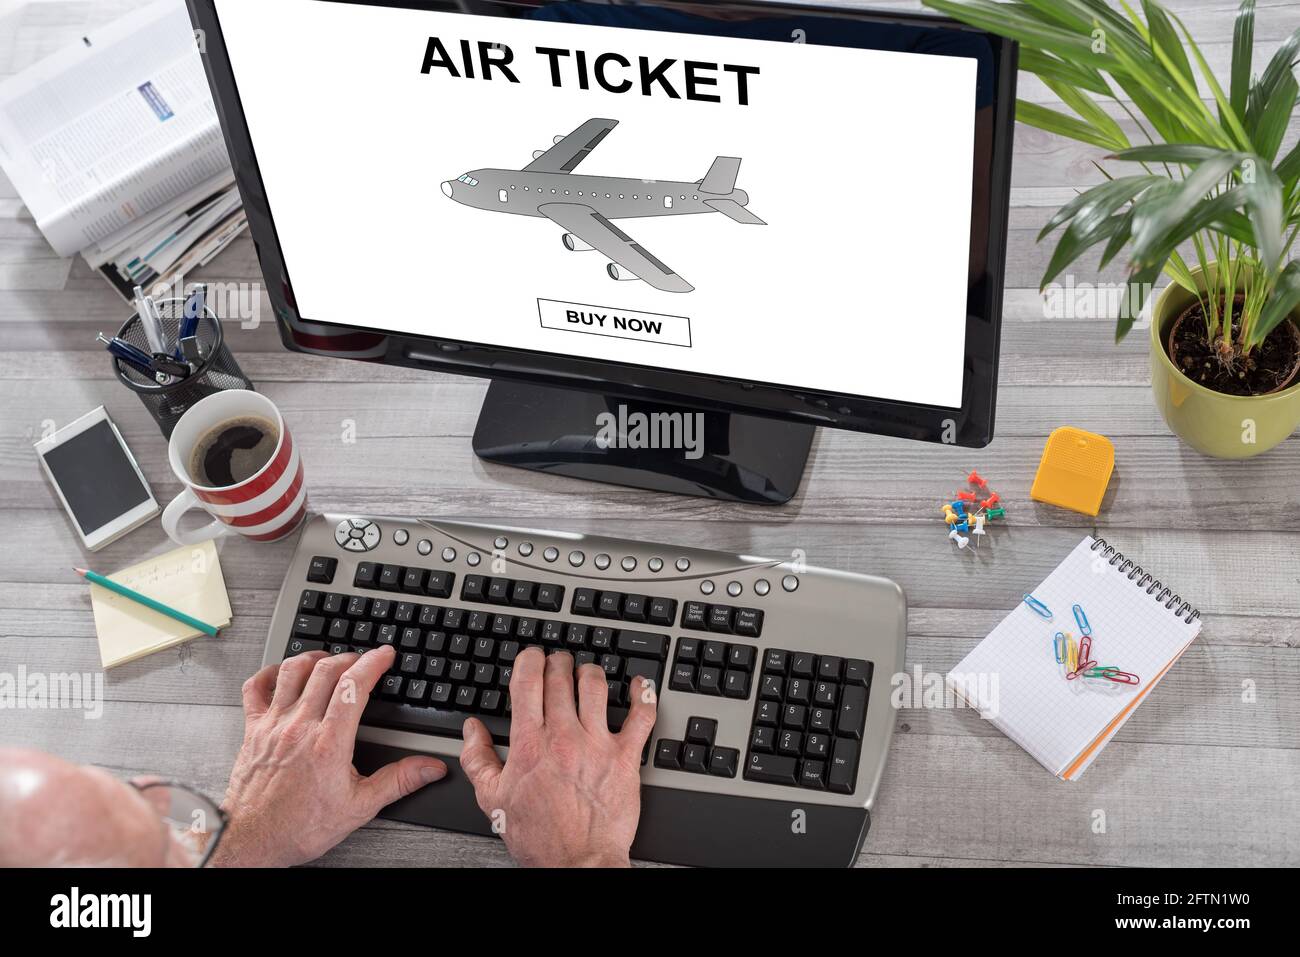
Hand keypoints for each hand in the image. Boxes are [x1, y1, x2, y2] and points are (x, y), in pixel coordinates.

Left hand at [212, 646, 446, 866]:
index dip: (373, 663)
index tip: (385, 655)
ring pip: (291, 671)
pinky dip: (268, 673)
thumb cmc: (299, 826)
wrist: (253, 840)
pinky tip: (280, 673)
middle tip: (362, 660)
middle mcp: (299, 727)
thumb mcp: (359, 807)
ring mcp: (273, 725)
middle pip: (325, 671)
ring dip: (313, 658)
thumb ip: (398, 781)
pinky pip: (255, 687)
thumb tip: (429, 768)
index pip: (354, 686)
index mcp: (328, 743)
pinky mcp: (252, 730)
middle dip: (349, 657)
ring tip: (328, 659)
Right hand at [460, 648, 656, 866]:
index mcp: (531, 744)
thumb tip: (472, 730)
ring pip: (596, 686)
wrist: (577, 864)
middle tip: (558, 662)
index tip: (532, 657)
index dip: (530, 659)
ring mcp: (598, 745)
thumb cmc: (540, 837)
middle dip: (558, 662)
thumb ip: (477, 759)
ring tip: (586, 673)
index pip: (529, 681)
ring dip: (590, 671)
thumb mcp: (493, 800)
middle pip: (561, 677)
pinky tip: (638, 684)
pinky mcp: (627, 758)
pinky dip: (643, 694)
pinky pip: (642, 716)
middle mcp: (565, 737)